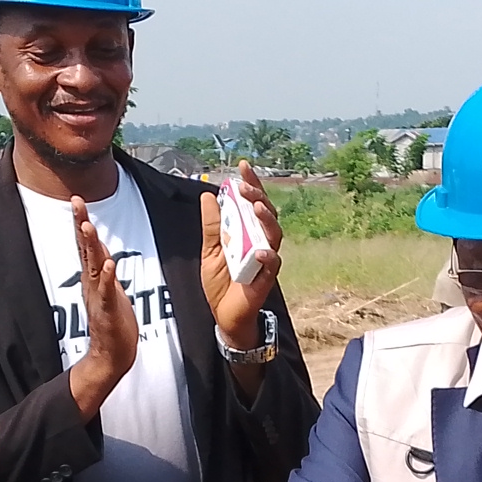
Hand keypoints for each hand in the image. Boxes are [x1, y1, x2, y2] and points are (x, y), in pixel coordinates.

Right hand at [67, 196, 140, 419]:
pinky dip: (107, 278)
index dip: (82, 222)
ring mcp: (98, 296)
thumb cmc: (113, 322)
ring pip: (93, 266)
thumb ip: (102, 268)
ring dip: (90, 246)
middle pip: (85, 249)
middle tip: (76, 202)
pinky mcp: (107, 311)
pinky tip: (108, 264)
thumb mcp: (108, 289)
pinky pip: (106, 292)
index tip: (78, 201)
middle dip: (81, 224)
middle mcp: (92, 283)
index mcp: (93, 277)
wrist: (112, 354)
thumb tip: (100, 248)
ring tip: (88, 226)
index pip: (87, 245)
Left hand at [200, 160, 284, 350]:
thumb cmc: (221, 282)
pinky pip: (272, 264)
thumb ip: (211, 226)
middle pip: (266, 213)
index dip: (251, 184)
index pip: (252, 202)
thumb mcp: (209, 250)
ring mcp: (265, 258)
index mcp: (246, 231)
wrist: (224, 314)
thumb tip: (207, 196)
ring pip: (274, 233)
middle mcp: (260, 240)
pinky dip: (267, 256)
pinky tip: (259, 250)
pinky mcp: (266, 278)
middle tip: (245, 188)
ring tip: (257, 208)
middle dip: (257, 197)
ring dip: (266, 219)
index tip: (243, 166)